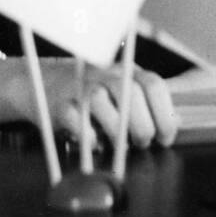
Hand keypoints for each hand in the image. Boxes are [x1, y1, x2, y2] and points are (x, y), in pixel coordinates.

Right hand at [0, 55, 177, 147]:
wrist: (41, 84)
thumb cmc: (89, 95)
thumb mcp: (119, 91)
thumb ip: (144, 104)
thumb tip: (175, 123)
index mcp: (125, 70)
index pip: (153, 85)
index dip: (164, 114)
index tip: (165, 138)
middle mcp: (103, 73)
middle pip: (131, 93)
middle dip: (143, 126)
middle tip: (141, 144)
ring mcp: (79, 86)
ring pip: (101, 101)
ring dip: (116, 130)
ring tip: (120, 145)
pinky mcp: (59, 103)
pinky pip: (75, 119)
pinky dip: (88, 136)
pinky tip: (95, 143)